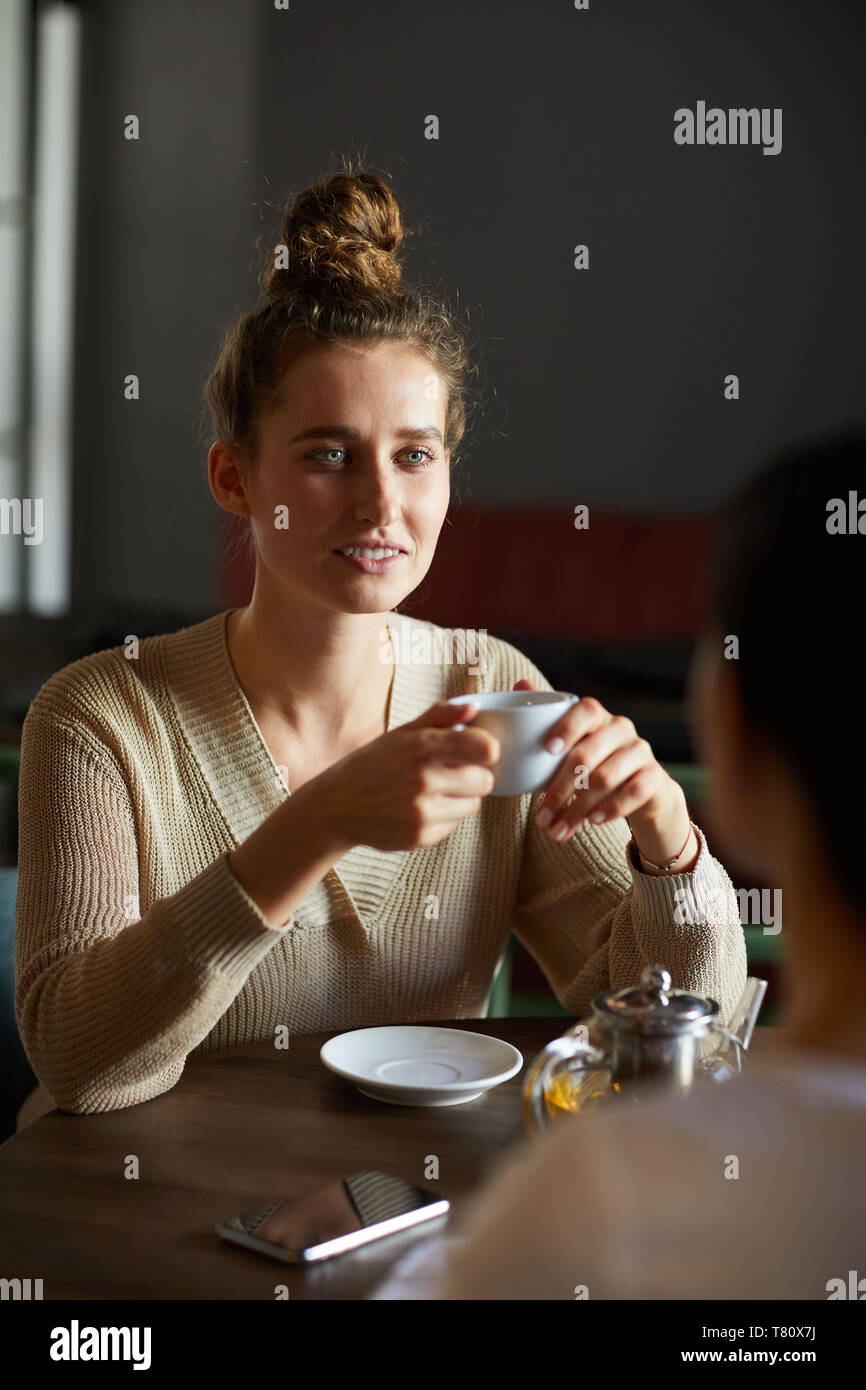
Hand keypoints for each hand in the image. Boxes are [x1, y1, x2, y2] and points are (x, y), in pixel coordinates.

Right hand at [317, 700, 500, 852]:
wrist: (336, 806)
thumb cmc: (372, 764)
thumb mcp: (401, 733)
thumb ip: (440, 716)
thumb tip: (473, 709)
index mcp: (421, 746)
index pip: (484, 748)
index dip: (487, 749)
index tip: (477, 750)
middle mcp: (423, 780)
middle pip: (485, 780)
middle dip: (473, 775)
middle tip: (451, 772)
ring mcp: (422, 812)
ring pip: (473, 804)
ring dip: (460, 797)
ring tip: (431, 791)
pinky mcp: (420, 836)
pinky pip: (454, 825)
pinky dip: (444, 817)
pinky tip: (419, 809)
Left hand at [513, 679, 696, 870]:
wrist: (642, 789)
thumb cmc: (594, 762)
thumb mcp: (570, 744)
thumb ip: (546, 719)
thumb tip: (519, 682)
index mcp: (597, 717)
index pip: (586, 710)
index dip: (567, 727)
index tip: (547, 749)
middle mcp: (621, 729)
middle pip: (587, 754)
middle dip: (559, 790)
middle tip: (540, 817)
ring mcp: (640, 751)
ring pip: (605, 778)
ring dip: (578, 809)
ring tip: (558, 830)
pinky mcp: (655, 776)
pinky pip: (633, 792)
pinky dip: (611, 809)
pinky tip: (593, 822)